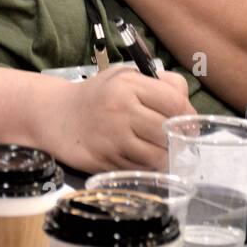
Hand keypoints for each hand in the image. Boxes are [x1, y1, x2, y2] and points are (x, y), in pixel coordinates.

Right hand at [49, 65, 194, 171]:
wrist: (57, 117)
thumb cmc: (99, 96)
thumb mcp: (126, 76)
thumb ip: (159, 83)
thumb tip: (187, 103)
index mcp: (128, 84)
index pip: (175, 102)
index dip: (188, 116)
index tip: (188, 123)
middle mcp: (121, 110)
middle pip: (168, 131)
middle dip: (177, 138)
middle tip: (177, 140)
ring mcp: (112, 138)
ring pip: (157, 156)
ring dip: (164, 156)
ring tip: (160, 150)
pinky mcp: (106, 160)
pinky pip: (140, 169)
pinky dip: (147, 167)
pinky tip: (142, 158)